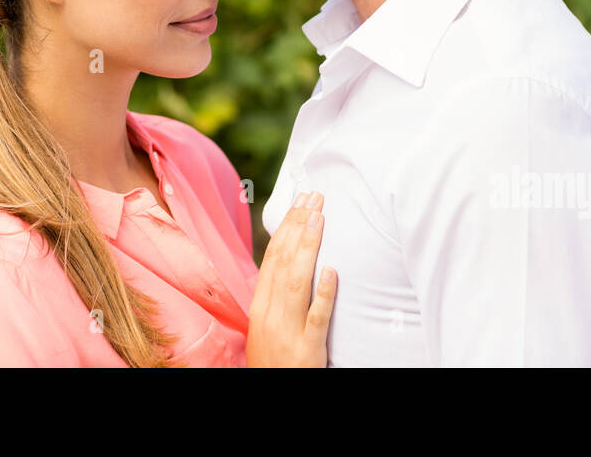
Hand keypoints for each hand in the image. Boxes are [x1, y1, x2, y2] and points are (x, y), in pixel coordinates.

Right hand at [245, 190, 337, 366]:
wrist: (268, 393)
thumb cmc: (273, 359)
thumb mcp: (267, 324)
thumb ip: (276, 295)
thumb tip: (291, 260)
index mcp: (259, 306)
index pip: (273, 257)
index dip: (287, 227)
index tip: (301, 201)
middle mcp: (269, 314)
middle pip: (284, 262)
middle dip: (299, 226)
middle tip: (315, 197)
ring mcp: (287, 331)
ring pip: (297, 282)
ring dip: (309, 247)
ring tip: (320, 218)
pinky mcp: (306, 350)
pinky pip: (316, 318)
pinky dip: (324, 293)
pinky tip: (332, 271)